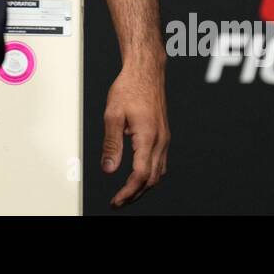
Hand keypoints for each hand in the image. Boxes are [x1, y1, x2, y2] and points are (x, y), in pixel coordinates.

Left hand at [101, 59, 168, 207]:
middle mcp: (160, 140)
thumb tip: (108, 169)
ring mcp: (164, 138)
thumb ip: (111, 145)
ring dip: (143, 186)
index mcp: (148, 137)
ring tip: (127, 193)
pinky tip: (139, 176)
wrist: (146, 72)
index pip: (140, 175)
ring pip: (158, 173)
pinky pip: (160, 162)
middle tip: (119, 202)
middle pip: (151, 179)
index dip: (128, 192)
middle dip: (135, 194)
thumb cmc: (129, 88)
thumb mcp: (112, 115)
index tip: (116, 201)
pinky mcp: (163, 135)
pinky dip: (150, 175)